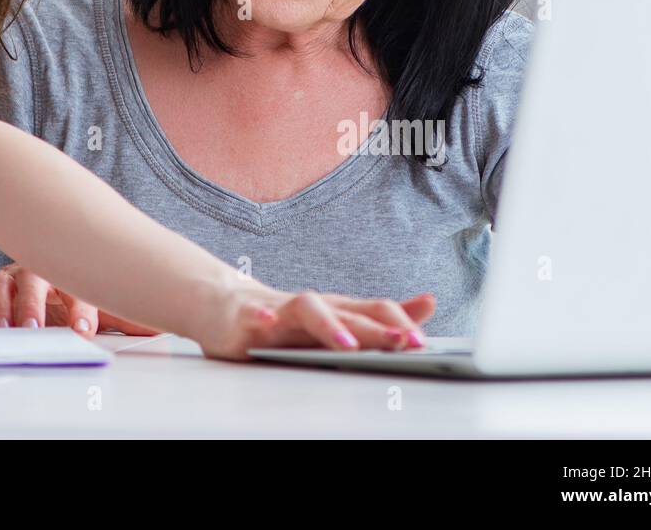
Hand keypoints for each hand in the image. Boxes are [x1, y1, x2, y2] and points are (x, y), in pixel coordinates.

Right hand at [0, 262, 156, 336]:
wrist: (50, 284)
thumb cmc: (79, 300)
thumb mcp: (107, 305)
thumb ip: (129, 316)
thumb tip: (164, 324)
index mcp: (65, 268)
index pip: (73, 281)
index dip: (80, 306)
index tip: (86, 330)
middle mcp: (33, 270)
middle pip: (31, 278)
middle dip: (32, 303)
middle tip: (35, 329)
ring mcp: (6, 280)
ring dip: (2, 308)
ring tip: (6, 331)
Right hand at [193, 281, 437, 360]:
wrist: (223, 304)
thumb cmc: (283, 320)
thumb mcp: (333, 320)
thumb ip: (379, 317)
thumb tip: (428, 304)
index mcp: (335, 311)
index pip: (374, 310)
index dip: (400, 324)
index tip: (424, 344)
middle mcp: (312, 308)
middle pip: (349, 312)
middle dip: (378, 330)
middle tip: (405, 344)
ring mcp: (278, 310)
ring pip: (307, 309)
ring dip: (329, 325)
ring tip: (348, 345)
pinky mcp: (245, 317)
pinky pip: (253, 314)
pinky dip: (261, 315)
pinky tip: (267, 321)